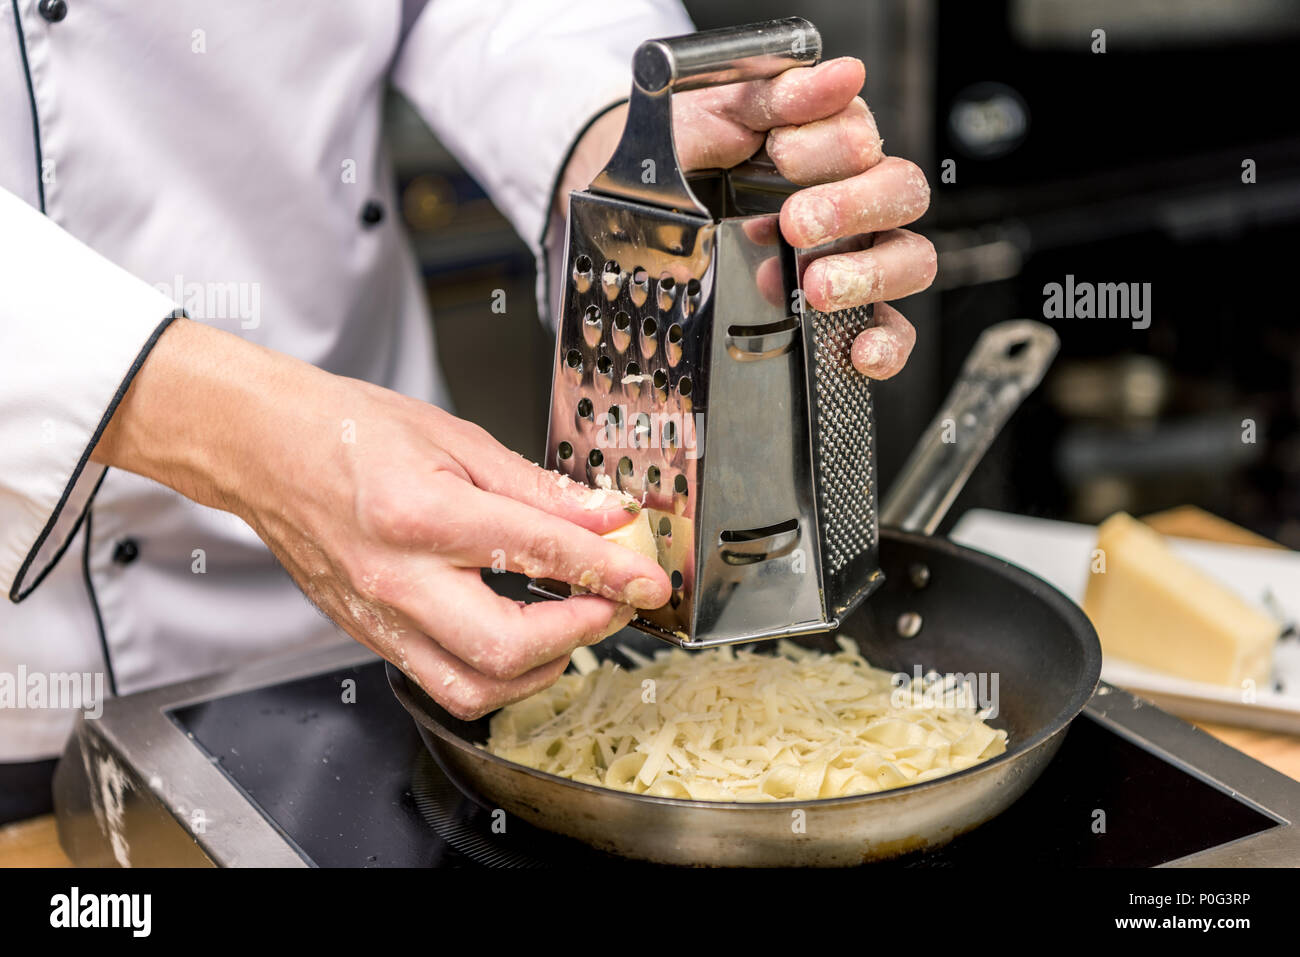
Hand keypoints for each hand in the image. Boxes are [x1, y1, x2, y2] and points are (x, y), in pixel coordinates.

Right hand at [92, 320, 670, 718]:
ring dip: (540, 669)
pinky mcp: (369, 636)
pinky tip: (518, 638)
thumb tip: (603, 517)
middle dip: (581, 633)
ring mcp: (379, 616)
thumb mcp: (457, 439)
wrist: (265, 451)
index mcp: (423, 512)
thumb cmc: (352, 432)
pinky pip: (441, 682)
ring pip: (473, 687)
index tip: (649, 579)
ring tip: (568, 627)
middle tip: (610, 604)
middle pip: (506, 646)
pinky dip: (494, 674)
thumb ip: (537, 489)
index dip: (609, 570)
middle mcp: (398, 576)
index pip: (539, 553)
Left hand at [672, 57, 933, 379]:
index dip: (829, 147)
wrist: (642, 207)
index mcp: (831, 145)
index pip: (865, 137)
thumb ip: (778, 96)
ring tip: (816, 286)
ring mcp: (856, 258)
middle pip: (902, 193)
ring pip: (910, 259)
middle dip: (853, 208)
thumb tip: (844, 74)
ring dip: (871, 274)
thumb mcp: (718, 115)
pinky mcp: (848, 315)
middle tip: (795, 222)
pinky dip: (885, 344)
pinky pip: (892, 332)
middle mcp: (855, 201)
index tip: (780, 153)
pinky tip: (857, 349)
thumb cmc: (689, 154)